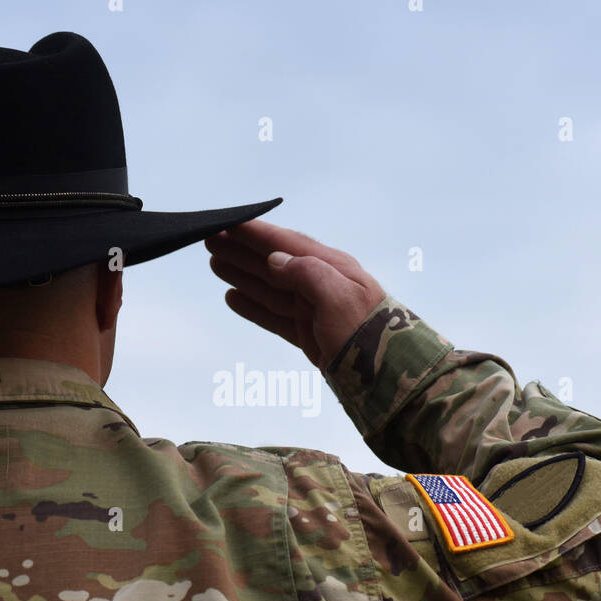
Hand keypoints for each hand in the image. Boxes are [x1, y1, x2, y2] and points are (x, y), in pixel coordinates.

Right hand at [205, 219, 386, 370]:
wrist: (390, 376)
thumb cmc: (370, 334)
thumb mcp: (340, 298)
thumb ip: (307, 274)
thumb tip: (275, 259)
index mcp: (332, 268)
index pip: (287, 244)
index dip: (256, 233)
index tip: (227, 223)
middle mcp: (321, 284)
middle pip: (272, 262)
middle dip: (242, 250)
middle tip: (210, 239)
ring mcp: (313, 310)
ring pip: (268, 287)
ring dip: (241, 274)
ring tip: (215, 262)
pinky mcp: (309, 333)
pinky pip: (273, 315)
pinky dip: (252, 306)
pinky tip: (233, 297)